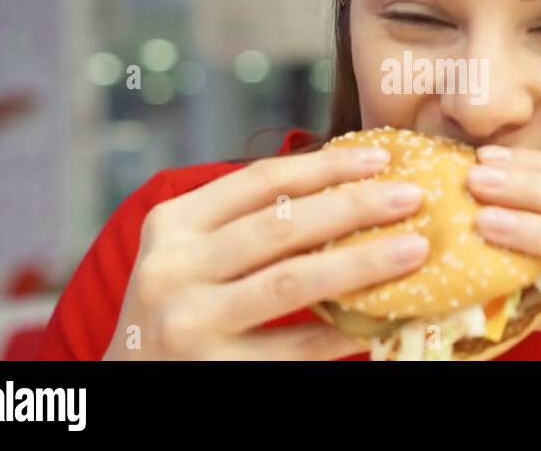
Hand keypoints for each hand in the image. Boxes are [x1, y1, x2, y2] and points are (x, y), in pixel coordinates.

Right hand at [103, 146, 428, 359]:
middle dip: (355, 205)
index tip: (379, 157)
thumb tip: (347, 189)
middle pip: (282, 225)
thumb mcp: (190, 254)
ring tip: (413, 250)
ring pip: (293, 282)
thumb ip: (247, 223)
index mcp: (173, 224)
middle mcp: (174, 268)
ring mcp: (190, 322)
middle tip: (412, 196)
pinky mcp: (215, 371)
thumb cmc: (177, 308)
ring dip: (362, 263)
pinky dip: (344, 330)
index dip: (326, 165)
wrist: (127, 383)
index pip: (260, 181)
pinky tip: (384, 318)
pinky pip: (296, 347)